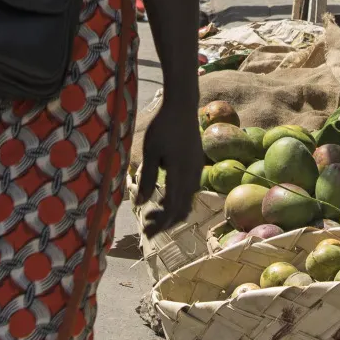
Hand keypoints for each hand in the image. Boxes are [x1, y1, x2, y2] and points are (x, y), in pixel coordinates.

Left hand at [134, 100, 203, 238]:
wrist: (182, 105)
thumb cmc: (162, 126)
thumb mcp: (150, 152)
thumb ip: (148, 178)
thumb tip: (142, 203)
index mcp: (181, 175)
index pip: (173, 209)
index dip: (160, 225)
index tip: (147, 233)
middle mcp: (193, 175)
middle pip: (183, 209)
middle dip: (166, 221)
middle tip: (147, 225)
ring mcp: (197, 169)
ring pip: (188, 200)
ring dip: (171, 210)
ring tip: (152, 211)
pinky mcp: (197, 163)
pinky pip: (190, 189)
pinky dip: (177, 198)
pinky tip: (163, 194)